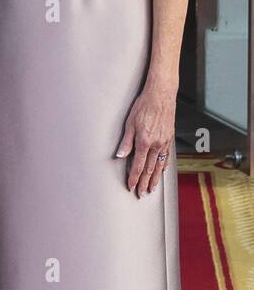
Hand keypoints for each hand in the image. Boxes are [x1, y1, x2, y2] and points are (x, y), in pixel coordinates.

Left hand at [116, 76, 176, 197]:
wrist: (161, 96)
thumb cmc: (144, 106)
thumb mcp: (130, 123)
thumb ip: (125, 142)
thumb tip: (120, 156)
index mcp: (144, 142)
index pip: (138, 165)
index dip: (134, 178)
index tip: (131, 187)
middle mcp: (156, 145)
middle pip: (150, 169)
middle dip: (145, 182)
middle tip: (141, 194)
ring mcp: (165, 142)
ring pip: (159, 165)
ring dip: (155, 178)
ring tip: (152, 188)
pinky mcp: (170, 138)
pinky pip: (166, 157)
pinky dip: (163, 167)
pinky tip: (161, 171)